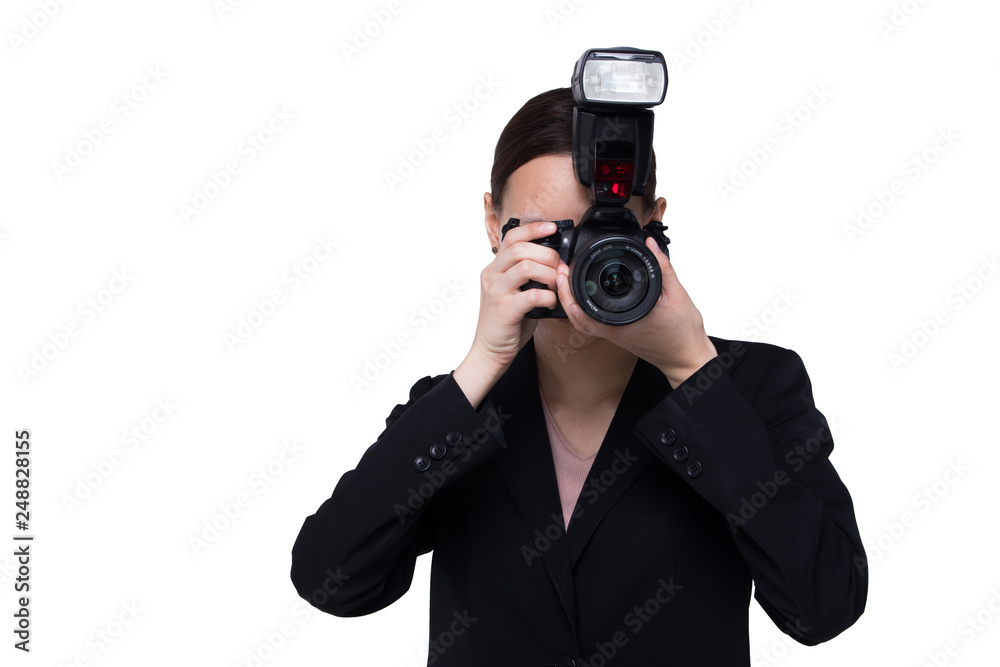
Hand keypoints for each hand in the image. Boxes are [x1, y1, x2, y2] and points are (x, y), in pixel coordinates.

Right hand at [467, 220, 561, 370]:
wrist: (489, 350)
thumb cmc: (507, 322)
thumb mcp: (514, 291)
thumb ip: (528, 275)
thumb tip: (556, 262)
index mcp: (495, 268)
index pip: (512, 237)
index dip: (533, 228)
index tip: (552, 227)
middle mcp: (492, 275)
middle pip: (521, 248)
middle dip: (548, 254)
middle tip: (559, 267)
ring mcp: (497, 291)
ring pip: (526, 266)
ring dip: (549, 273)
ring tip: (556, 285)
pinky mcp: (505, 309)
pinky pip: (531, 294)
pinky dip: (547, 296)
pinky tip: (550, 302)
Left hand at [554, 236, 716, 388]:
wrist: (686, 357)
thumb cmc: (682, 332)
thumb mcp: (677, 294)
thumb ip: (662, 267)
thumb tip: (650, 244)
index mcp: (622, 322)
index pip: (586, 306)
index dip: (570, 288)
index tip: (565, 269)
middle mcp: (613, 330)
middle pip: (576, 314)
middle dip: (564, 291)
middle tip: (559, 270)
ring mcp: (613, 334)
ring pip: (581, 321)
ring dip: (570, 301)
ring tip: (566, 279)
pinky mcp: (616, 334)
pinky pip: (592, 323)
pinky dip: (582, 310)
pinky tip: (582, 295)